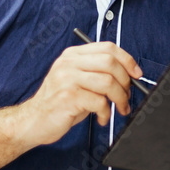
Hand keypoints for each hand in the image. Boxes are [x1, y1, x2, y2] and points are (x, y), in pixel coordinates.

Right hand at [20, 42, 141, 145]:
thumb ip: (96, 72)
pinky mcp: (68, 97)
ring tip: (119, 109)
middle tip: (127, 96)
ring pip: (108, 82)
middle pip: (110, 63)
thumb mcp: (76, 80)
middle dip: (126, 82)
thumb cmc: (59, 103)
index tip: (136, 74)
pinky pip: (100, 102)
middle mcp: (68, 63)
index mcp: (72, 55)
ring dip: (120, 99)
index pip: (107, 48)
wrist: (32, 121)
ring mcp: (67, 79)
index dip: (127, 60)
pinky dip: (106, 112)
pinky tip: (101, 118)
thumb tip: (128, 75)